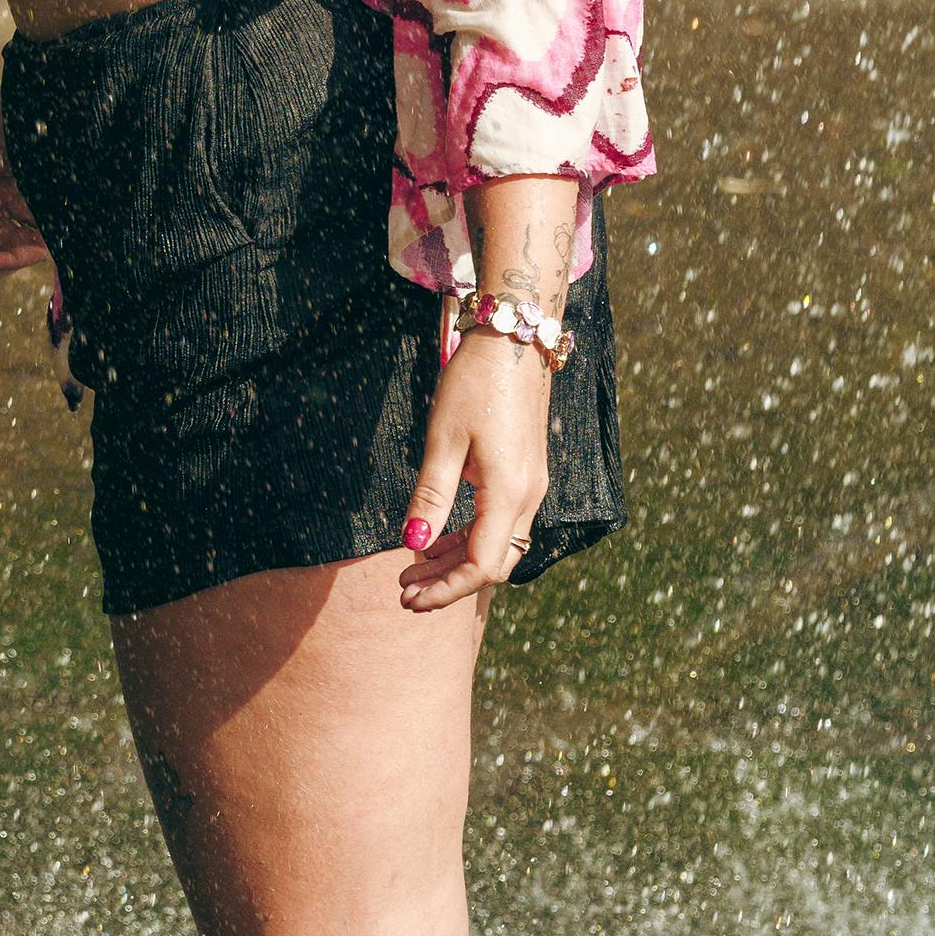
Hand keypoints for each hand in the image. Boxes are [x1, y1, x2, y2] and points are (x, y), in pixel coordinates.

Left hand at [401, 324, 554, 607]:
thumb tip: (414, 543)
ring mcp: (531, 485)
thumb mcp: (443, 439)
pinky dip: (470, 539)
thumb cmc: (475, 382)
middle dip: (449, 584)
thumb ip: (430, 495)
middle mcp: (528, 496)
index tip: (409, 598)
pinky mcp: (526, 474)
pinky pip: (501, 523)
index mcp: (509, 492)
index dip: (446, 590)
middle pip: (493, 564)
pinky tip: (437, 539)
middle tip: (403, 592)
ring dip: (456, 563)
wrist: (515, 337)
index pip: (482, 566)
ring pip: (498, 546)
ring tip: (411, 570)